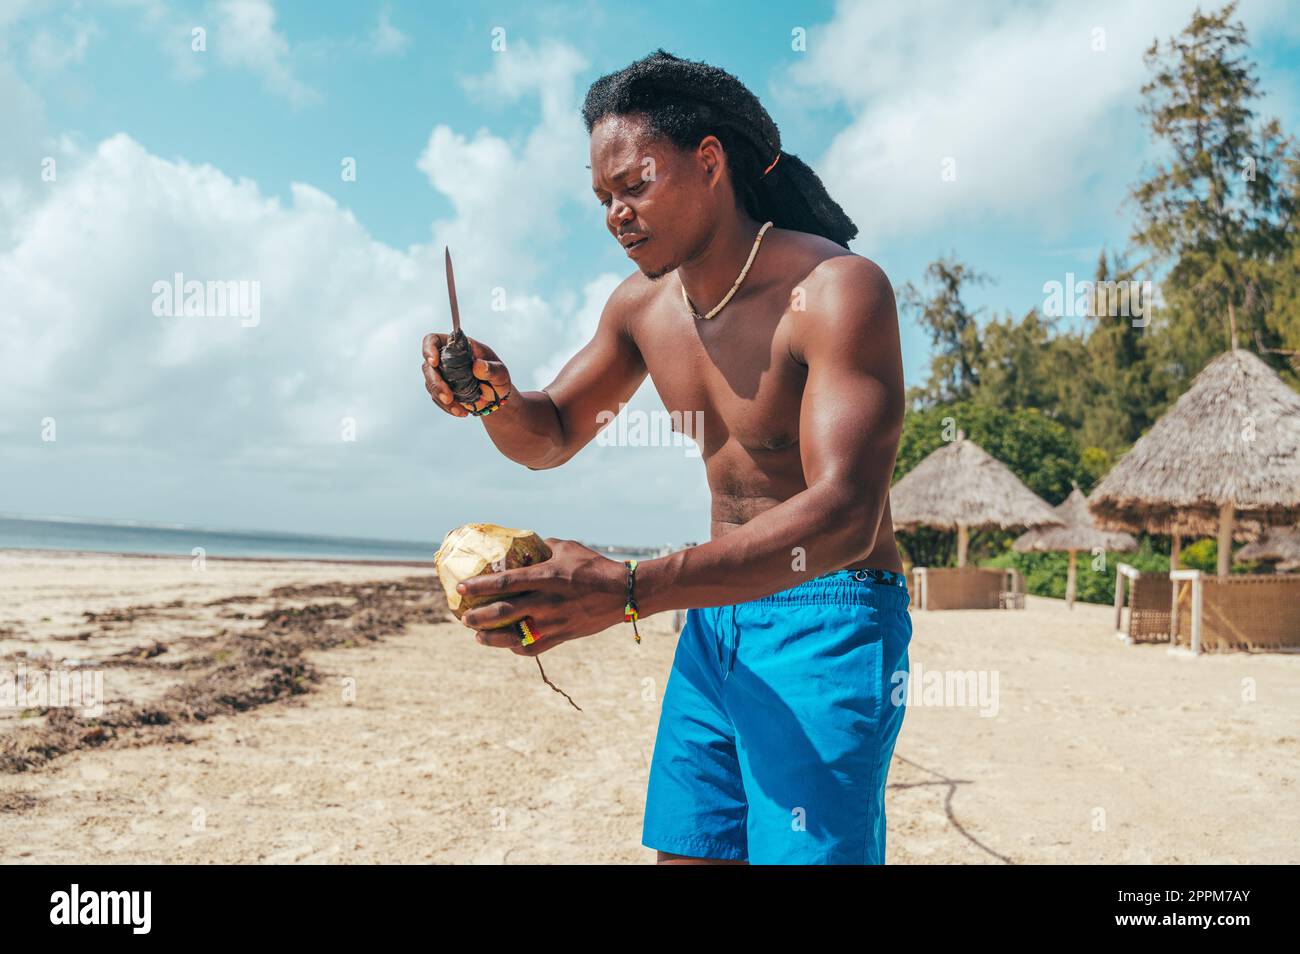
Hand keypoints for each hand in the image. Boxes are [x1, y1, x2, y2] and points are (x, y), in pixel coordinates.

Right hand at [421, 332, 513, 417]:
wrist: (496, 397)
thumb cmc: (498, 378)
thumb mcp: (501, 373)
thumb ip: (492, 369)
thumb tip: (478, 366)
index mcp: (457, 346)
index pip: (433, 340)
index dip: (429, 349)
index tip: (434, 362)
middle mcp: (445, 358)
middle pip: (428, 366)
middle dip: (435, 383)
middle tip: (448, 398)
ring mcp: (441, 375)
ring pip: (430, 384)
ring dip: (442, 398)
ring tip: (460, 410)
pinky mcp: (442, 390)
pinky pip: (437, 398)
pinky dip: (448, 407)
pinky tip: (462, 412)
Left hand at [457, 538, 628, 655]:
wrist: (624, 592)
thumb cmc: (594, 566)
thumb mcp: (567, 548)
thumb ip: (542, 547)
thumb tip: (523, 546)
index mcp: (545, 576)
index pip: (504, 582)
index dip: (479, 586)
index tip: (461, 587)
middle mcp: (546, 601)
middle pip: (503, 612)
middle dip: (478, 616)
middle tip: (464, 617)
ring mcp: (554, 622)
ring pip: (514, 635)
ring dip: (492, 637)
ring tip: (478, 636)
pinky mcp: (563, 636)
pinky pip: (534, 647)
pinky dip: (517, 647)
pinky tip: (507, 644)